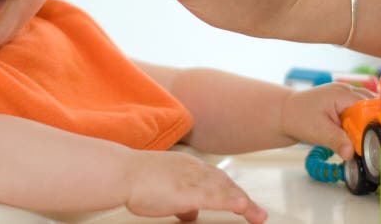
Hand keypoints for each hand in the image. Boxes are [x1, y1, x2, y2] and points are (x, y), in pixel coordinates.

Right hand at [126, 150, 266, 222]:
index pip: (217, 178)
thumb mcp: (164, 189)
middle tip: (258, 213)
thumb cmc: (137, 180)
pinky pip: (213, 196)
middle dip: (243, 197)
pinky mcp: (186, 190)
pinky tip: (241, 207)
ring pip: (223, 189)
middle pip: (225, 183)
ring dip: (242, 201)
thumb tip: (190, 213)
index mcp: (188, 166)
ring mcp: (191, 178)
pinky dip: (229, 201)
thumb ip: (180, 199)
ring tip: (257, 214)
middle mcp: (193, 168)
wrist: (122, 172)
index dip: (232, 190)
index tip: (243, 201)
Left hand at [281, 83, 373, 160]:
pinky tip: (358, 136)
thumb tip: (351, 153)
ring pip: (366, 109)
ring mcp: (344, 96)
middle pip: (372, 105)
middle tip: (374, 141)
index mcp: (342, 94)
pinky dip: (360, 124)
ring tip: (366, 140)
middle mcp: (346, 92)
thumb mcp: (318, 131)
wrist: (284, 113)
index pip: (369, 105)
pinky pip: (358, 112)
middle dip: (374, 123)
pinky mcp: (342, 104)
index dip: (375, 121)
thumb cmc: (298, 117)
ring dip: (367, 124)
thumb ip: (337, 141)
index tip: (378, 138)